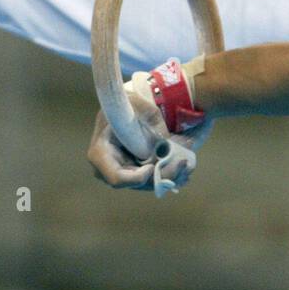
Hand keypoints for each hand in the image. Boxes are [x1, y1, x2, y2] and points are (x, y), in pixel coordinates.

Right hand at [86, 76, 205, 193]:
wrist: (128, 106)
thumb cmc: (129, 105)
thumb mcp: (141, 110)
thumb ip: (152, 129)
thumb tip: (165, 150)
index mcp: (101, 152)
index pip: (116, 177)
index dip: (136, 178)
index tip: (153, 167)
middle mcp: (108, 169)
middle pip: (137, 184)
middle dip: (163, 176)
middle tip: (183, 164)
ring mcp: (123, 173)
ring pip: (148, 184)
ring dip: (171, 176)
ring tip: (187, 164)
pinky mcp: (135, 172)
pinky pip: (153, 179)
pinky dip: (170, 174)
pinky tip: (185, 168)